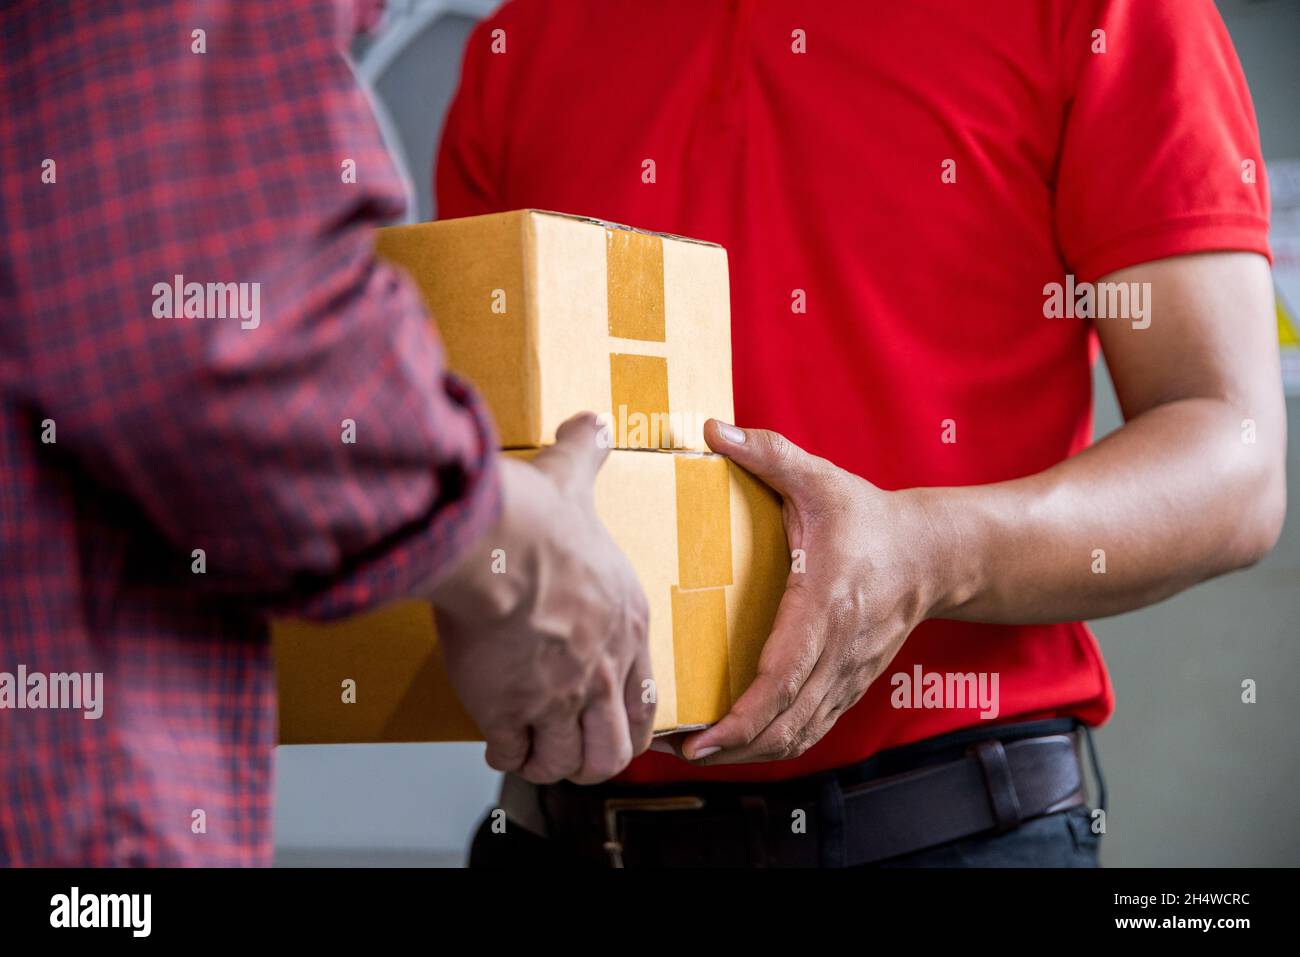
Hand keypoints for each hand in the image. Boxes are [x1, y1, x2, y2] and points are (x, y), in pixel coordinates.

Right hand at [432, 413, 653, 783]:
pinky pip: (513, 754)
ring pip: (570, 764)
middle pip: (614, 749)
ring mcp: (560, 696)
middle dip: (593, 758)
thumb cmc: (537, 517)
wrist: (498, 542)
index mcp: (627, 624)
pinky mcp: (512, 710)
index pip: (646, 697)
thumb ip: (586, 455)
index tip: (606, 718)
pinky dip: (504, 753)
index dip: (626, 716)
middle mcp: (602, 668)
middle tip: (568, 750)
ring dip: (548, 762)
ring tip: (530, 751)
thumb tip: (592, 423)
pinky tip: (493, 737)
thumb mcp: (573, 479)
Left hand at [675, 420, 950, 764]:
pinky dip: (773, 745)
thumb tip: (711, 428)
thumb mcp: (821, 478)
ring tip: (698, 754)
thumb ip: (768, 454)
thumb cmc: (871, 518)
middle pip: (786, 725)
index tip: (701, 738)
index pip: (782, 678)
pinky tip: (739, 746)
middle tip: (676, 751)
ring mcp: (848, 674)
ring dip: (749, 754)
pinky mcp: (850, 684)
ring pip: (799, 736)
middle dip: (730, 748)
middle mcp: (839, 651)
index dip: (742, 717)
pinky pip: (811, 729)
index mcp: (826, 605)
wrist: (934, 553)